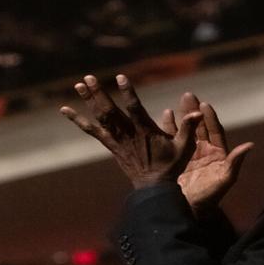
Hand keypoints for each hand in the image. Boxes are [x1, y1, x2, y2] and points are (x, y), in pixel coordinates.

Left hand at [59, 73, 202, 189]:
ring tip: (78, 85)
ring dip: (89, 100)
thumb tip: (198, 113)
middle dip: (99, 93)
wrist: (153, 187)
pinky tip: (65, 110)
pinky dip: (78, 120)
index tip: (121, 77)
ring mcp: (117, 139)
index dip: (128, 93)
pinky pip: (92, 131)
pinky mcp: (110, 145)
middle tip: (87, 77)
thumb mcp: (183, 148)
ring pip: (100, 117)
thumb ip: (188, 128)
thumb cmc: (170, 167)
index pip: (135, 108)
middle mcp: (127, 134)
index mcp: (145, 131)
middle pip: (110, 111)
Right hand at [162, 92, 253, 214]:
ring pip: (185, 131)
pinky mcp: (175, 158)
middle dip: (193, 110)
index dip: (210, 117)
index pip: (214, 130)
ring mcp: (189, 154)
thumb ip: (235, 162)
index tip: (204, 104)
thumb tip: (250, 145)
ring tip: (172, 105)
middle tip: (187, 95)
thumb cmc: (211, 197)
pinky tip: (163, 117)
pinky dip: (168, 128)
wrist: (190, 209)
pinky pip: (172, 140)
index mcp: (217, 153)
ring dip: (180, 117)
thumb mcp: (225, 179)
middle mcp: (203, 151)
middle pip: (199, 126)